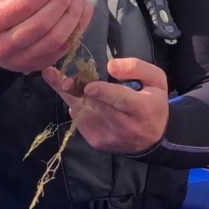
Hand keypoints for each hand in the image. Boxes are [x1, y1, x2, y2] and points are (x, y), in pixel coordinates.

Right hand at [0, 0, 91, 73]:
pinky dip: (76, 31)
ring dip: (74, 17)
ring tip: (80, 0)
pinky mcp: (35, 67)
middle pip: (42, 23)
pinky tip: (81, 15)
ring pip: (55, 39)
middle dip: (63, 2)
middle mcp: (3, 45)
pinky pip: (61, 50)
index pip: (26, 4)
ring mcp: (20, 60)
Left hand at [41, 57, 168, 154]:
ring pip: (82, 112)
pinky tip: (82, 100)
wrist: (151, 141)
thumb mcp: (157, 80)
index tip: (89, 85)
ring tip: (59, 81)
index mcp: (141, 108)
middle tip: (51, 73)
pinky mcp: (97, 142)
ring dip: (70, 95)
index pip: (121, 100)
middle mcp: (124, 125)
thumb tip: (110, 66)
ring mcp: (108, 136)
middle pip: (94, 105)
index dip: (104, 92)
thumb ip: (137, 68)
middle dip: (72, 88)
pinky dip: (76, 107)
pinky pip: (79, 121)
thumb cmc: (153, 104)